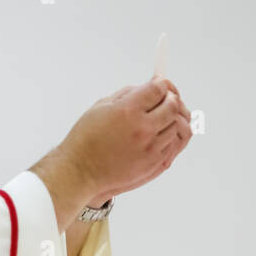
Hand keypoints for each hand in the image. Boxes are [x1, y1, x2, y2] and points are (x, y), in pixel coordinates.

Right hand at [37, 76, 192, 222]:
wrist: (80, 171)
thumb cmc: (86, 138)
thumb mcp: (102, 107)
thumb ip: (128, 94)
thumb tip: (148, 85)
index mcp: (128, 110)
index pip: (159, 88)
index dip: (161, 84)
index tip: (159, 85)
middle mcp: (142, 128)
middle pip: (172, 106)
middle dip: (170, 99)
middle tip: (164, 99)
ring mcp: (150, 147)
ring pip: (175, 125)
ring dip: (170, 118)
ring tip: (160, 118)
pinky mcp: (153, 162)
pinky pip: (172, 144)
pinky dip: (168, 135)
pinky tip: (157, 134)